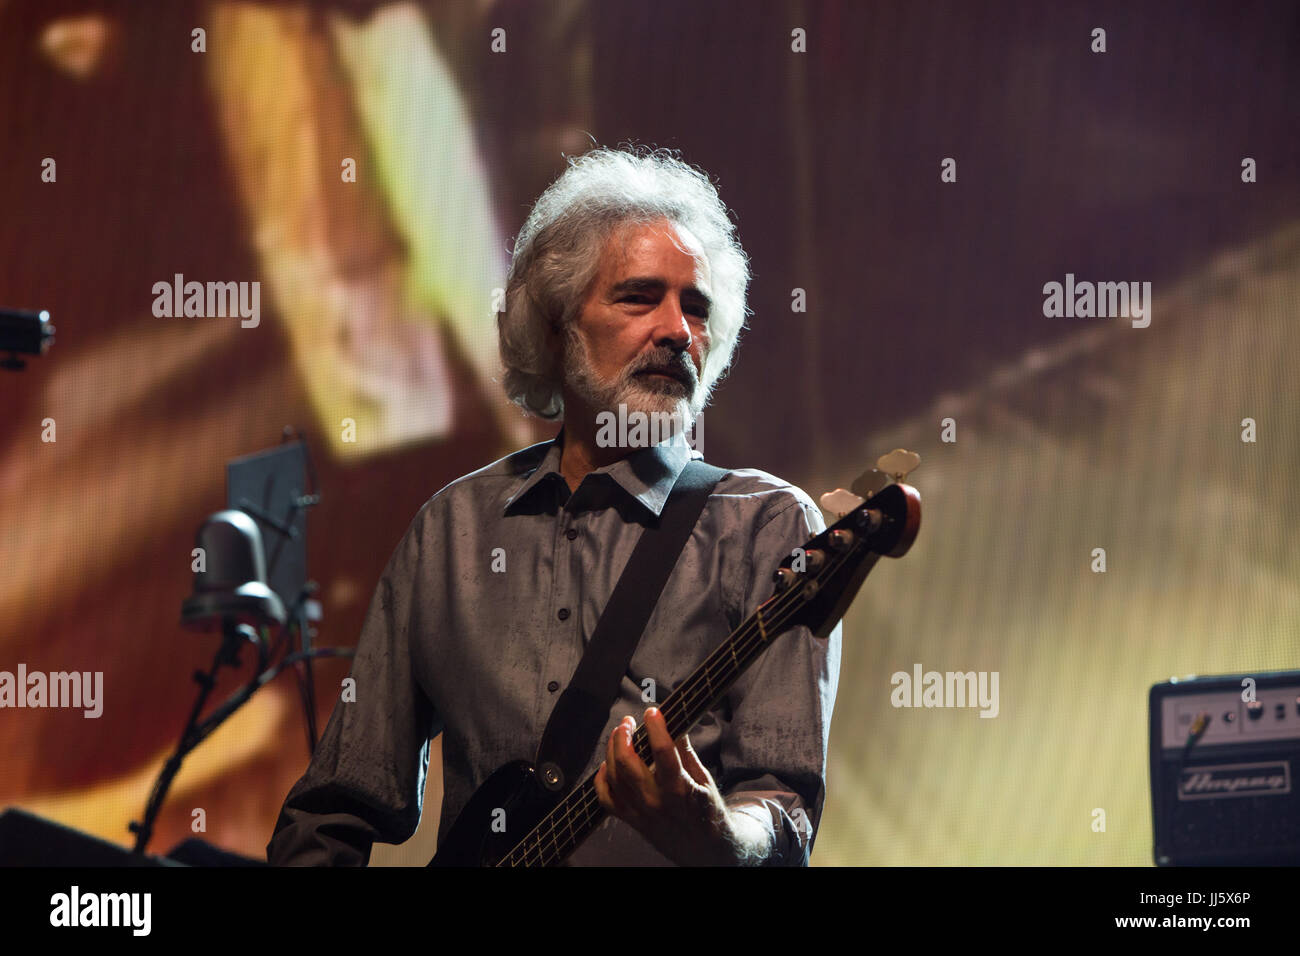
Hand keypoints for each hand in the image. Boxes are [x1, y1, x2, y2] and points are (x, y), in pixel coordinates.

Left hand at [593, 706, 762, 864]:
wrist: (706, 851)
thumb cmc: (708, 812)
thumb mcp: (705, 780)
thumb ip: (686, 753)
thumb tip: (675, 725)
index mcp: (680, 788)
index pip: (662, 751)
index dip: (655, 727)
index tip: (653, 711)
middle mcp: (656, 801)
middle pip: (628, 763)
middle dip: (623, 736)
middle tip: (627, 722)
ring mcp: (641, 812)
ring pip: (614, 777)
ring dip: (612, 751)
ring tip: (619, 735)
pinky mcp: (632, 821)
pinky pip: (607, 799)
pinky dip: (601, 779)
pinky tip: (606, 765)